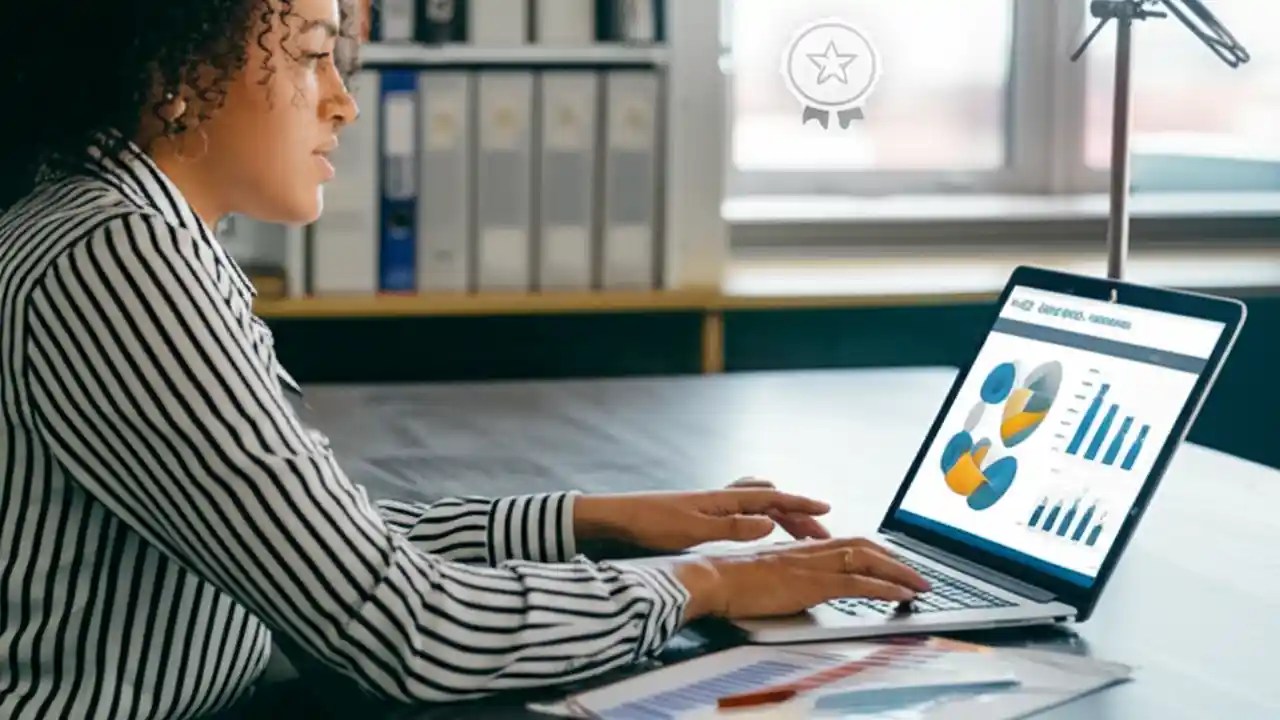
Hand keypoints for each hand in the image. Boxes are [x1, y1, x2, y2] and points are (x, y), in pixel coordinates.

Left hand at [574, 481, 830, 553]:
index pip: (772, 499)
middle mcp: (720, 497)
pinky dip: (759, 515)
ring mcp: (710, 503)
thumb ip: (733, 528)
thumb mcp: (694, 530)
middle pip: (769, 498)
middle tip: (817, 532)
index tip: (827, 512)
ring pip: (756, 501)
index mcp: (723, 499)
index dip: (801, 506)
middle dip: (796, 513)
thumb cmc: (650, 525)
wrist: (615, 518)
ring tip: (796, 531)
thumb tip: (772, 524)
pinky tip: (757, 528)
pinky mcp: (699, 513)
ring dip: (779, 512)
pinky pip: (741, 508)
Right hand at [674, 538, 930, 620]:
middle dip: (894, 560)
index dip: (873, 551)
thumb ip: (783, 575)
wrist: (711, 579)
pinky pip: (857, 583)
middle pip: (862, 546)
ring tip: (919, 586)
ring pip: (867, 560)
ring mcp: (812, 565)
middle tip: (916, 574)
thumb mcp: (762, 573)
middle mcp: (809, 551)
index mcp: (798, 549)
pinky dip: (885, 588)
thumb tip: (795, 586)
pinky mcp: (811, 583)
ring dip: (899, 573)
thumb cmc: (727, 581)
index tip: (891, 562)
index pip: (845, 543)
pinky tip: (901, 596)